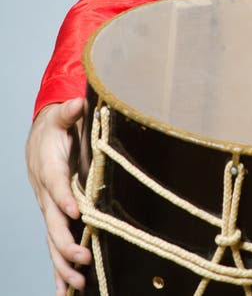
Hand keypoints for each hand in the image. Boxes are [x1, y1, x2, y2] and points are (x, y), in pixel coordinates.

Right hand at [26, 98, 91, 293]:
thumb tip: (76, 102)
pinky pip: (55, 246)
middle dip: (66, 244)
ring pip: (52, 242)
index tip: (76, 213)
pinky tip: (66, 291)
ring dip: (62, 265)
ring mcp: (49, 210)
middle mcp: (47, 196)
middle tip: (84, 259)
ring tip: (76, 286)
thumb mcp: (62, 117)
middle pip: (53, 223)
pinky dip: (59, 269)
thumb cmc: (54, 130)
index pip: (56, 187)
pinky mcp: (55, 218)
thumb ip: (69, 112)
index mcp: (50, 170)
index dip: (65, 199)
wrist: (39, 140)